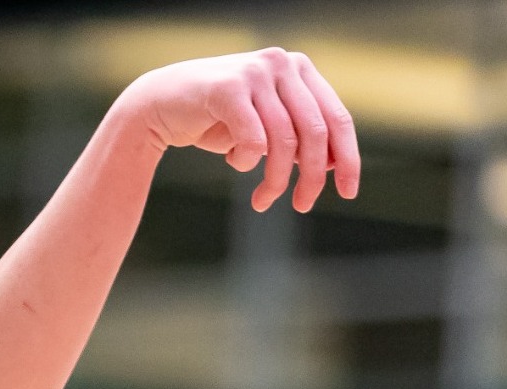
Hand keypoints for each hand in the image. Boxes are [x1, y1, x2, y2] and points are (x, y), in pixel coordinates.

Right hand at [118, 47, 358, 212]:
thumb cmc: (215, 119)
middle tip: (303, 205)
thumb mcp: (264, 128)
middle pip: (315, 132)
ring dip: (276, 180)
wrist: (158, 105)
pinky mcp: (228, 87)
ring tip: (263, 201)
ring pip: (284, 141)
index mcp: (299, 69)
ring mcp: (255, 72)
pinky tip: (233, 162)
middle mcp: (281, 64)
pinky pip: (253, 140)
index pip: (336, 118)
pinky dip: (246, 161)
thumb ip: (298, 137)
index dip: (348, 157)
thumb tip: (336, 164)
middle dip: (312, 176)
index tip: (349, 191)